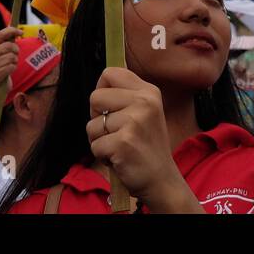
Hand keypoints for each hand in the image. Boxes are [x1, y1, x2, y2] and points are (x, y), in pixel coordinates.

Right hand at [0, 26, 21, 92]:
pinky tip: (8, 71)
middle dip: (16, 50)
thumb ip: (6, 42)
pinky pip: (12, 66)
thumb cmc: (0, 68)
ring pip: (12, 56)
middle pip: (9, 45)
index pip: (1, 34)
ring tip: (9, 65)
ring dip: (15, 61)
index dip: (12, 31)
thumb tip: (16, 31)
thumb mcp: (0, 54)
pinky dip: (13, 68)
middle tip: (14, 55)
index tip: (21, 32)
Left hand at [86, 68, 200, 212]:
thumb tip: (101, 82)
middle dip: (97, 118)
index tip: (111, 108)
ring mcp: (134, 122)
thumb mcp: (145, 111)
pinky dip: (102, 155)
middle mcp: (144, 102)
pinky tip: (119, 158)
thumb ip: (126, 96)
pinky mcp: (123, 143)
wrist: (161, 179)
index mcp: (148, 91)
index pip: (110, 73)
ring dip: (100, 140)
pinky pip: (94, 145)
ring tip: (119, 146)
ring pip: (92, 124)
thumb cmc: (146, 146)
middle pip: (95, 97)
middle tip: (116, 131)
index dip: (102, 91)